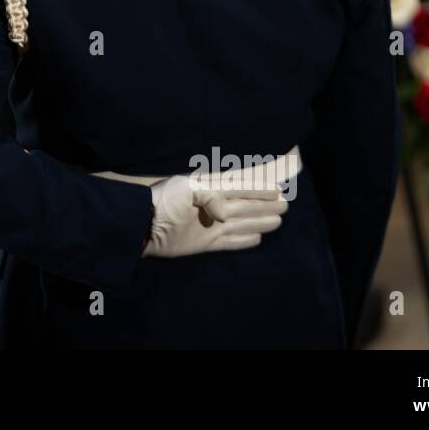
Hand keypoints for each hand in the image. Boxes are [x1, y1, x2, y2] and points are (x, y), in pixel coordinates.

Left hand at [142, 176, 286, 257]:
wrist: (142, 226)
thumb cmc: (164, 202)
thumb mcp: (186, 188)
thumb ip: (210, 195)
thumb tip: (225, 215)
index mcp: (208, 188)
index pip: (239, 186)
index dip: (258, 188)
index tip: (277, 189)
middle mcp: (212, 206)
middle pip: (244, 204)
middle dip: (264, 204)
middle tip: (285, 204)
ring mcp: (209, 226)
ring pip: (241, 222)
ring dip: (259, 220)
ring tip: (278, 220)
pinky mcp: (205, 243)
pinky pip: (230, 242)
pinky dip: (244, 240)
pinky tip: (258, 238)